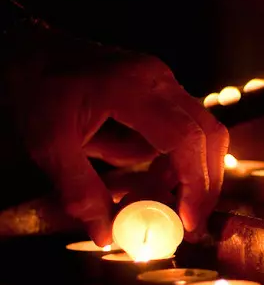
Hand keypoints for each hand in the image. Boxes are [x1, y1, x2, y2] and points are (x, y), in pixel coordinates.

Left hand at [2, 25, 228, 244]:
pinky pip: (185, 128)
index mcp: (131, 88)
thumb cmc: (38, 90)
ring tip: (148, 193)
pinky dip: (172, 157)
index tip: (187, 220)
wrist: (34, 50)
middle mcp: (159, 80)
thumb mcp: (49, 146)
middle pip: (209, 136)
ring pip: (201, 134)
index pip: (185, 138)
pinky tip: (143, 170)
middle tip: (189, 220)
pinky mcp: (164, 90)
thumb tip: (105, 234)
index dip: (194, 183)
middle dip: (203, 183)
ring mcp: (165, 82)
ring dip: (183, 171)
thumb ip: (79, 190)